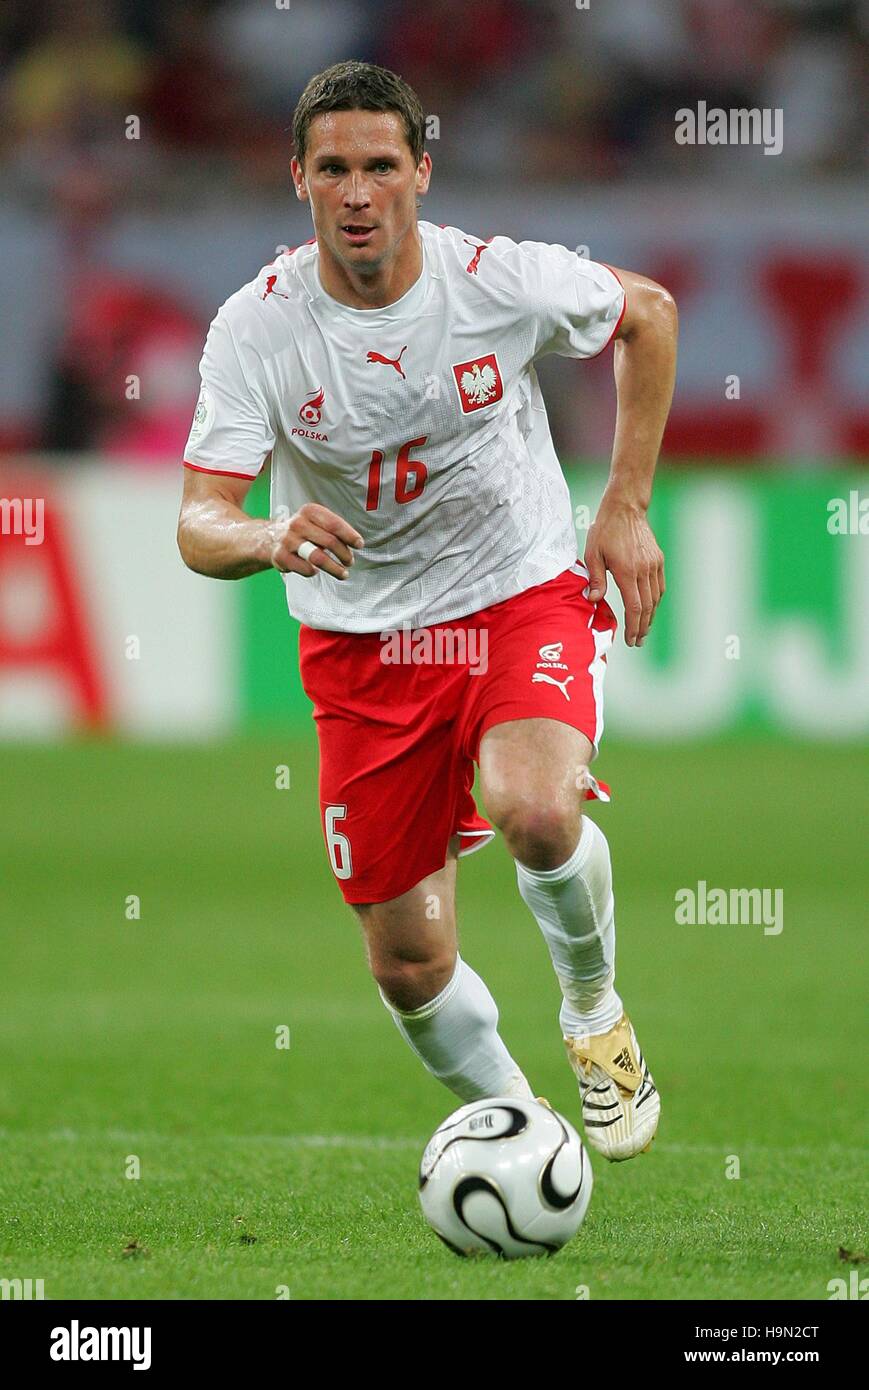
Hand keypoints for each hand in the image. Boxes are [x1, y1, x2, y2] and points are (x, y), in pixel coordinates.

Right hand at [268, 503, 363, 580]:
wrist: (272, 538)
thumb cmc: (303, 531)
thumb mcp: (317, 522)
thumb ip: (334, 529)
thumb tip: (356, 543)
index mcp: (309, 511)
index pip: (334, 524)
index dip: (350, 536)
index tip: (359, 544)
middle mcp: (298, 523)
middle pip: (329, 541)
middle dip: (344, 554)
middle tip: (350, 561)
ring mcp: (288, 540)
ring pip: (318, 557)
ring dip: (334, 568)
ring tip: (343, 573)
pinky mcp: (281, 557)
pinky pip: (304, 568)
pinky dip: (314, 572)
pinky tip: (317, 571)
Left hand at [584, 496, 664, 645]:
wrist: (626, 508)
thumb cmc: (605, 530)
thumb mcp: (593, 553)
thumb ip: (596, 579)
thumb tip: (593, 601)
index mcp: (627, 571)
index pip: (635, 607)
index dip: (634, 626)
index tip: (631, 639)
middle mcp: (644, 570)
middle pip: (647, 607)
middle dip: (642, 627)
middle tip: (637, 641)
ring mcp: (654, 565)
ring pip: (656, 598)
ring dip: (650, 616)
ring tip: (644, 630)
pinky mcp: (658, 560)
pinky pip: (659, 586)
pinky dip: (655, 601)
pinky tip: (650, 609)